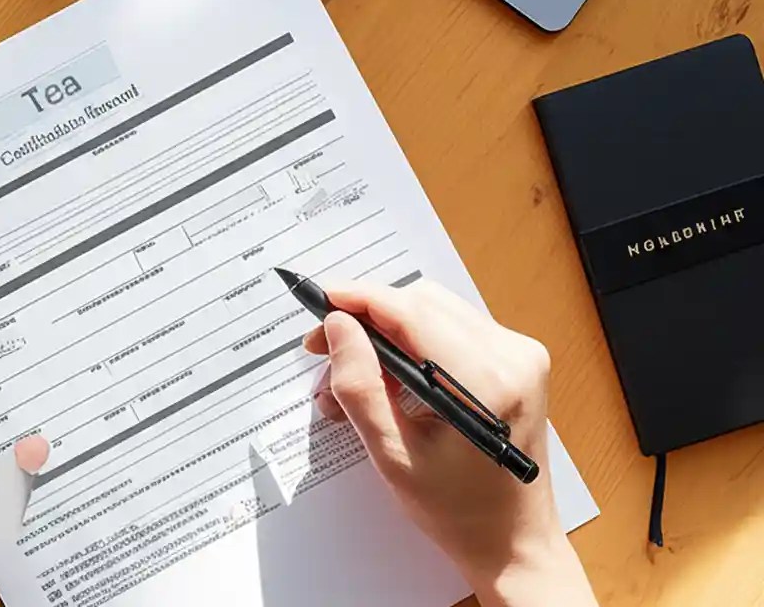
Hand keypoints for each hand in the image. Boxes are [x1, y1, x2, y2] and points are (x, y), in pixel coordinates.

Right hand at [304, 280, 595, 606]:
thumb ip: (361, 387)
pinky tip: (391, 375)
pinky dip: (416, 340)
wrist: (515, 541)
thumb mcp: (393, 456)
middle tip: (325, 351)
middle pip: (422, 302)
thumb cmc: (456, 511)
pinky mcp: (519, 358)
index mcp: (485, 382)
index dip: (359, 299)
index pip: (411, 312)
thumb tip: (337, 327)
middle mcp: (512, 355)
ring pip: (437, 309)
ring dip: (389, 329)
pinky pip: (455, 326)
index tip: (319, 303)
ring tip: (354, 372)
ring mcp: (521, 353)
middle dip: (368, 318)